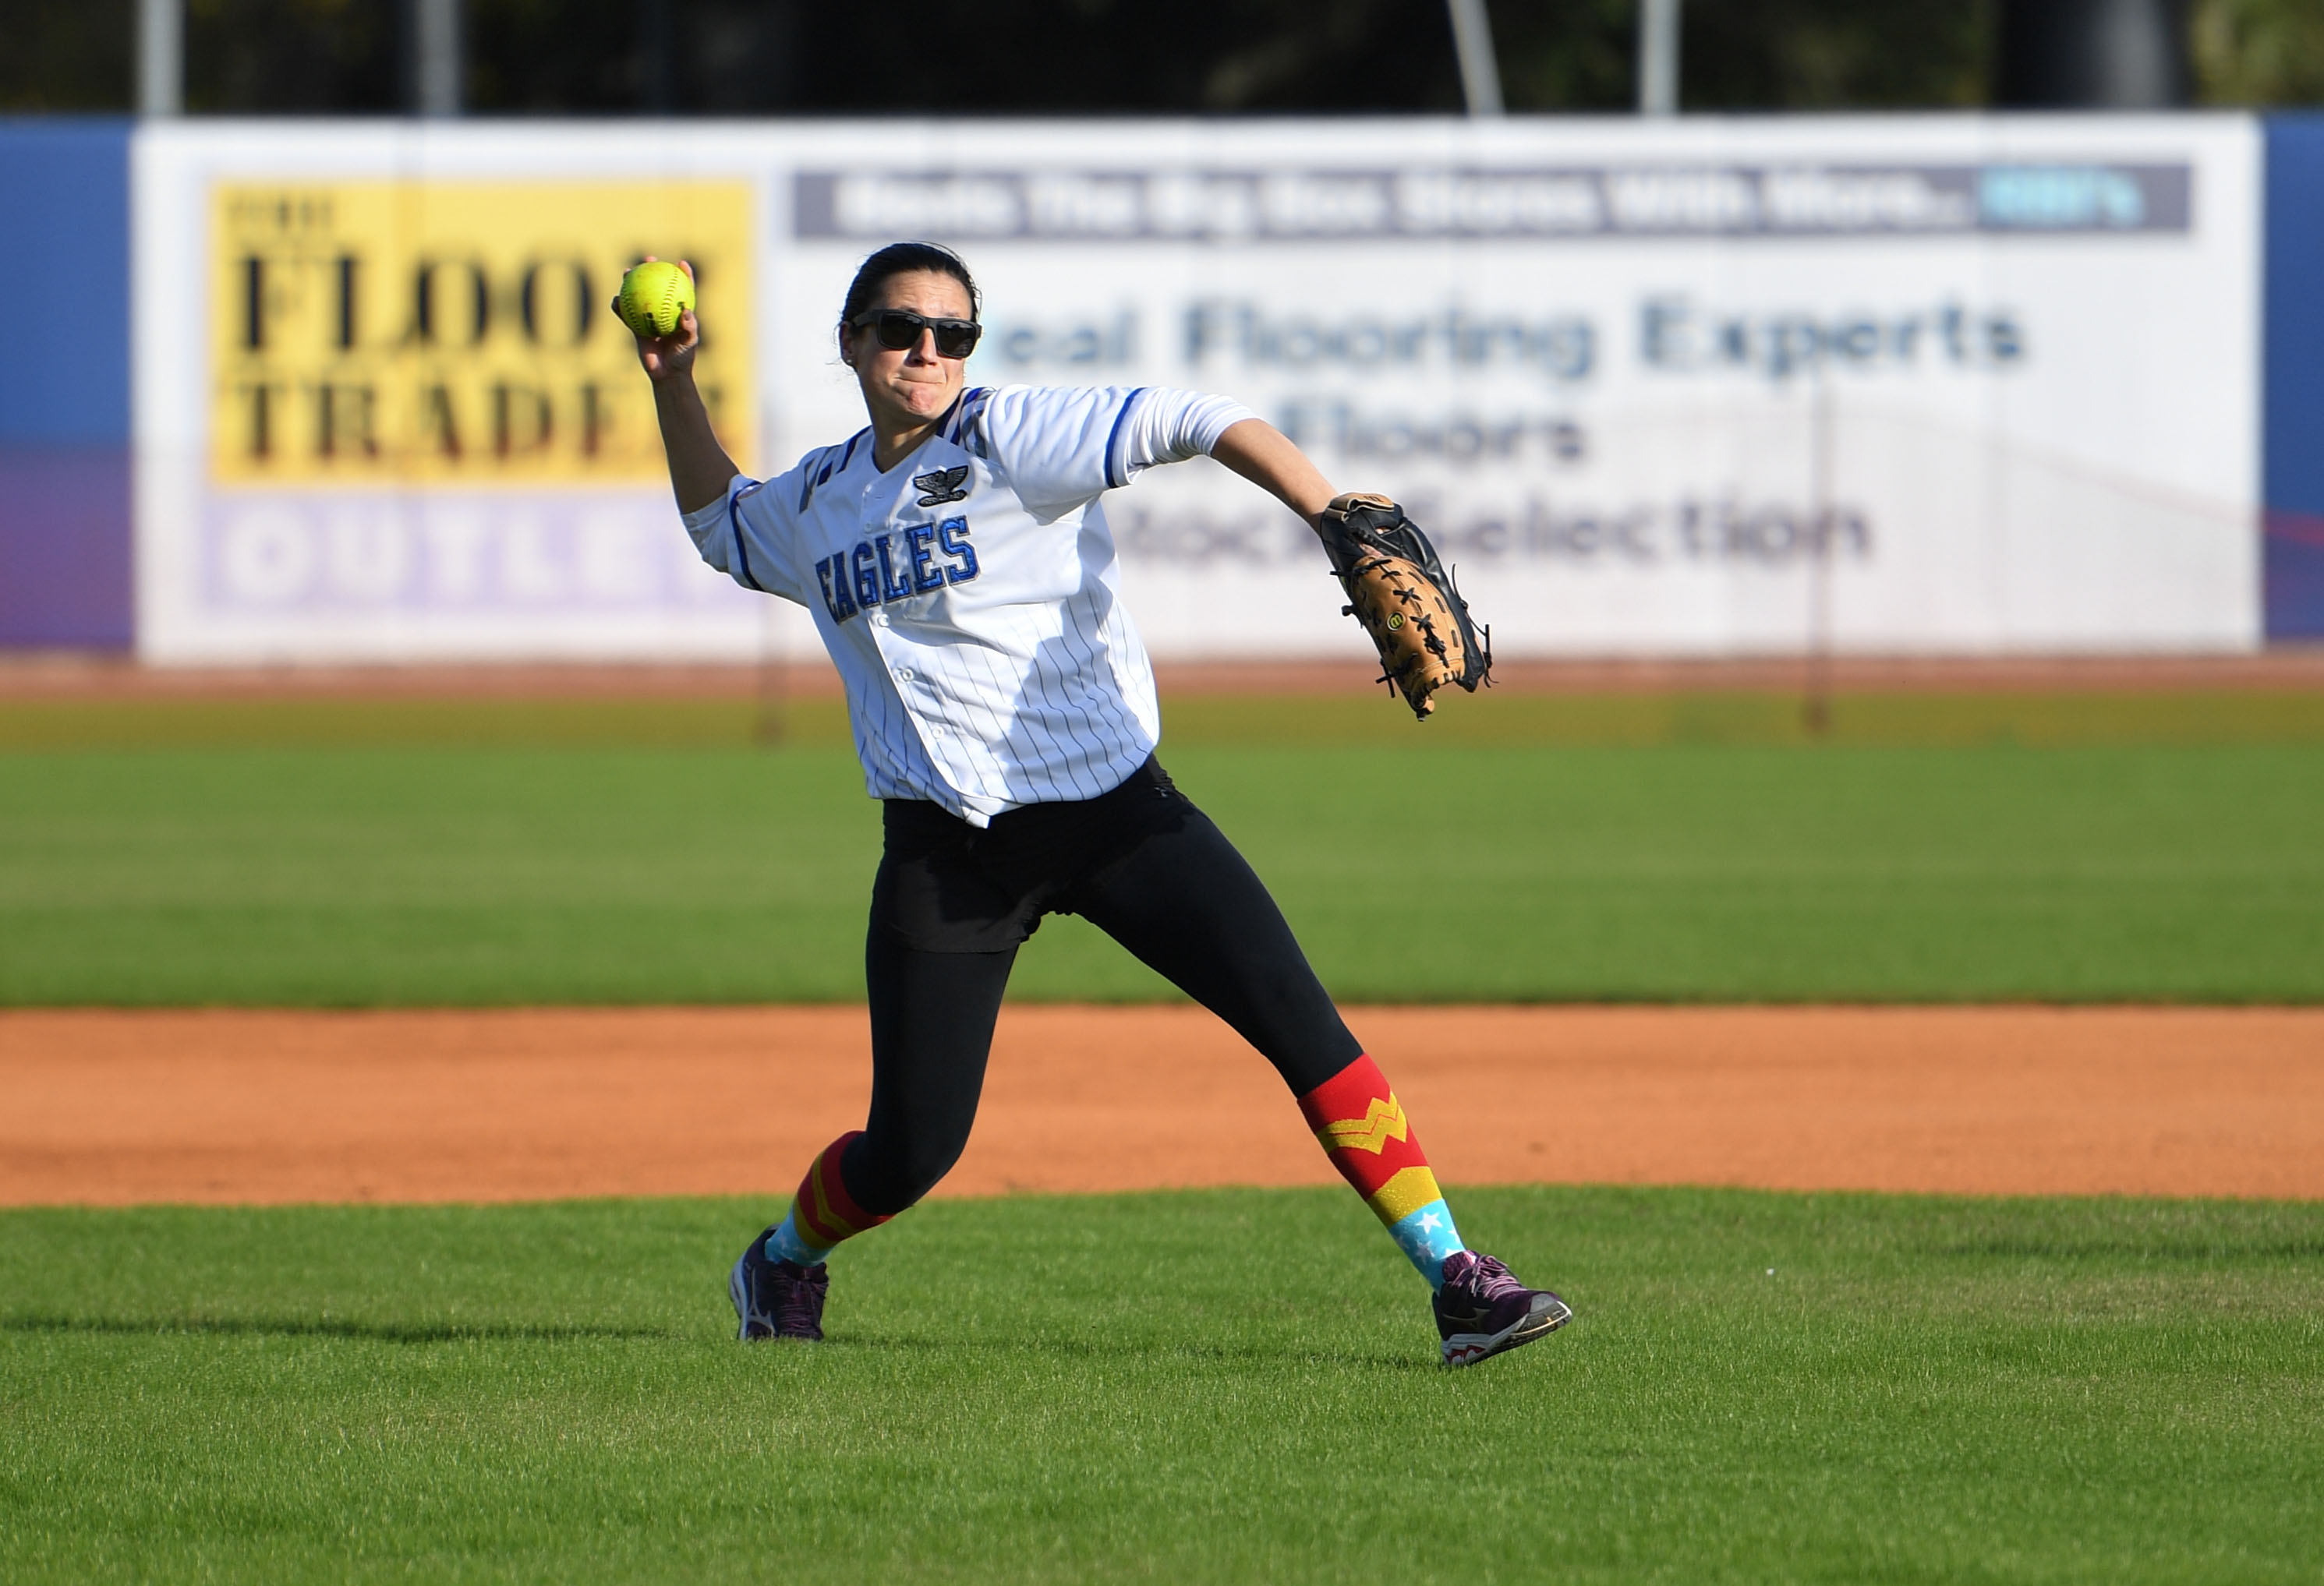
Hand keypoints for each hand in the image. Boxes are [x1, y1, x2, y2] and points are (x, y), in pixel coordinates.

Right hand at [619, 256, 699, 383]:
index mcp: (678, 311)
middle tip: (649, 259)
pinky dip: (619, 307)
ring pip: (638, 296)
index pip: (682, 288)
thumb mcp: (689, 342)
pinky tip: (615, 300)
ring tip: (626, 272)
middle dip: (651, 269)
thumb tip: (686, 312)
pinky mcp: (636, 327)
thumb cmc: (683, 358)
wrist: (667, 374)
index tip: (681, 263)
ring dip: (631, 282)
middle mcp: (663, 311)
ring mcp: (648, 317)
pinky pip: (625, 315)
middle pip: (656, 285)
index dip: (683, 274)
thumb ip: (689, 327)